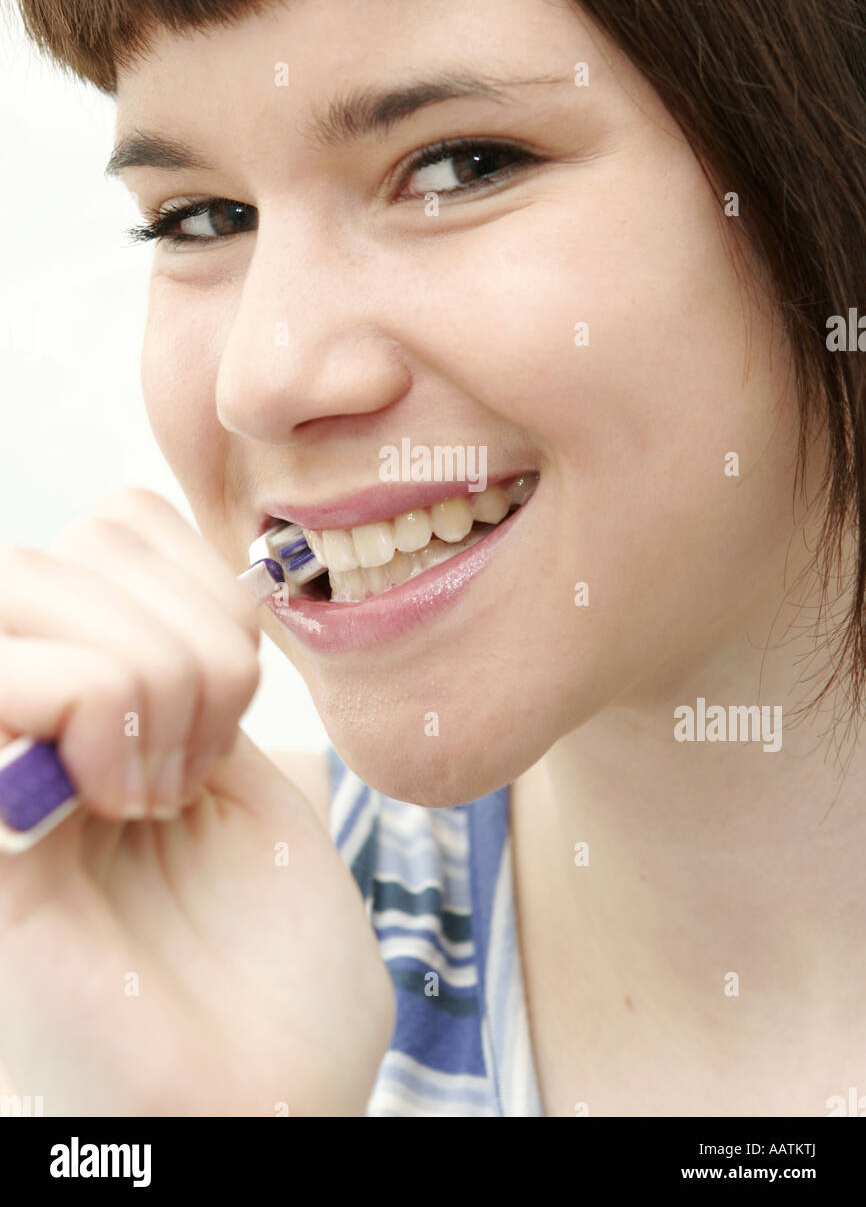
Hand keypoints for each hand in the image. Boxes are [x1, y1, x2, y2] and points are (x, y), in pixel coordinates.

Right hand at [0, 489, 392, 1114]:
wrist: (275, 1094)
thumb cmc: (277, 952)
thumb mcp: (251, 766)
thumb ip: (190, 653)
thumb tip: (155, 550)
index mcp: (92, 697)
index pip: (110, 522)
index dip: (201, 578)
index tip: (242, 698)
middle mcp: (25, 725)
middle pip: (65, 543)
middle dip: (186, 633)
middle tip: (208, 754)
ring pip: (29, 583)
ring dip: (153, 674)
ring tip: (167, 788)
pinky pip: (14, 682)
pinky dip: (104, 704)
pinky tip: (130, 802)